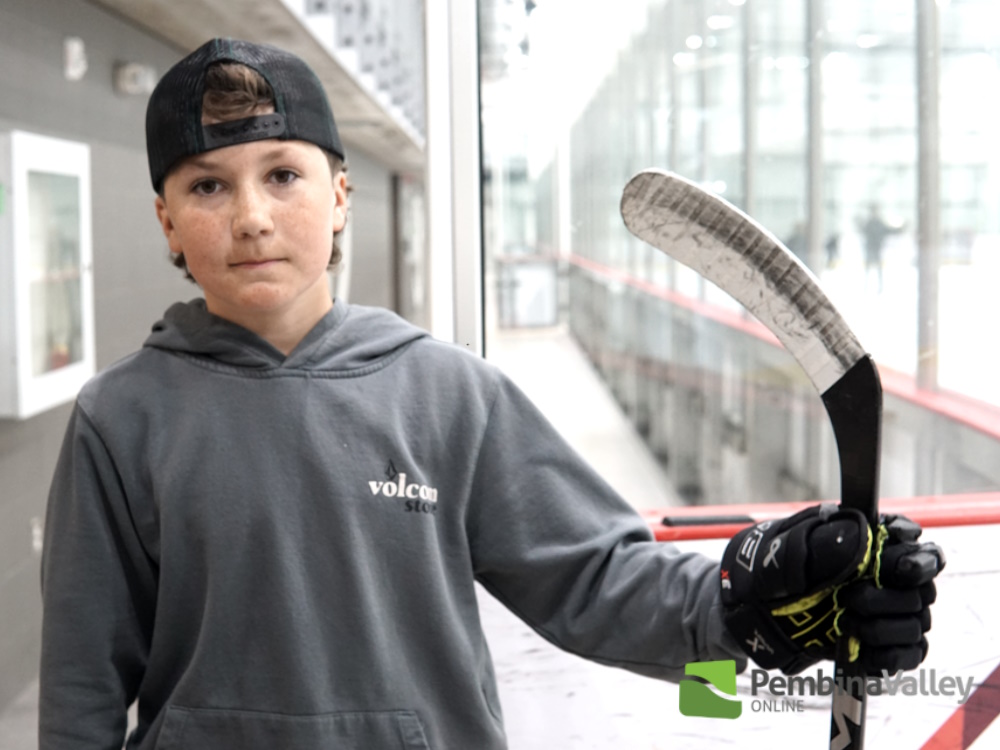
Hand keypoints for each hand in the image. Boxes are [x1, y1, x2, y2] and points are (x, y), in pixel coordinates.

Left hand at [719, 505, 943, 674]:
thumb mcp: (791, 548)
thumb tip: (863, 540)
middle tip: (848, 598)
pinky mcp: (885, 644)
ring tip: (843, 622)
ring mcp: (891, 612)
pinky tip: (858, 647)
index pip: (921, 549)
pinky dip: (887, 655)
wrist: (753, 610)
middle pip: (922, 590)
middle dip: (886, 598)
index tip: (898, 569)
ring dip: (881, 627)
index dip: (917, 560)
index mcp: (875, 545)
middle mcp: (890, 578)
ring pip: (916, 623)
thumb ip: (828, 541)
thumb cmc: (773, 570)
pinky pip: (909, 654)